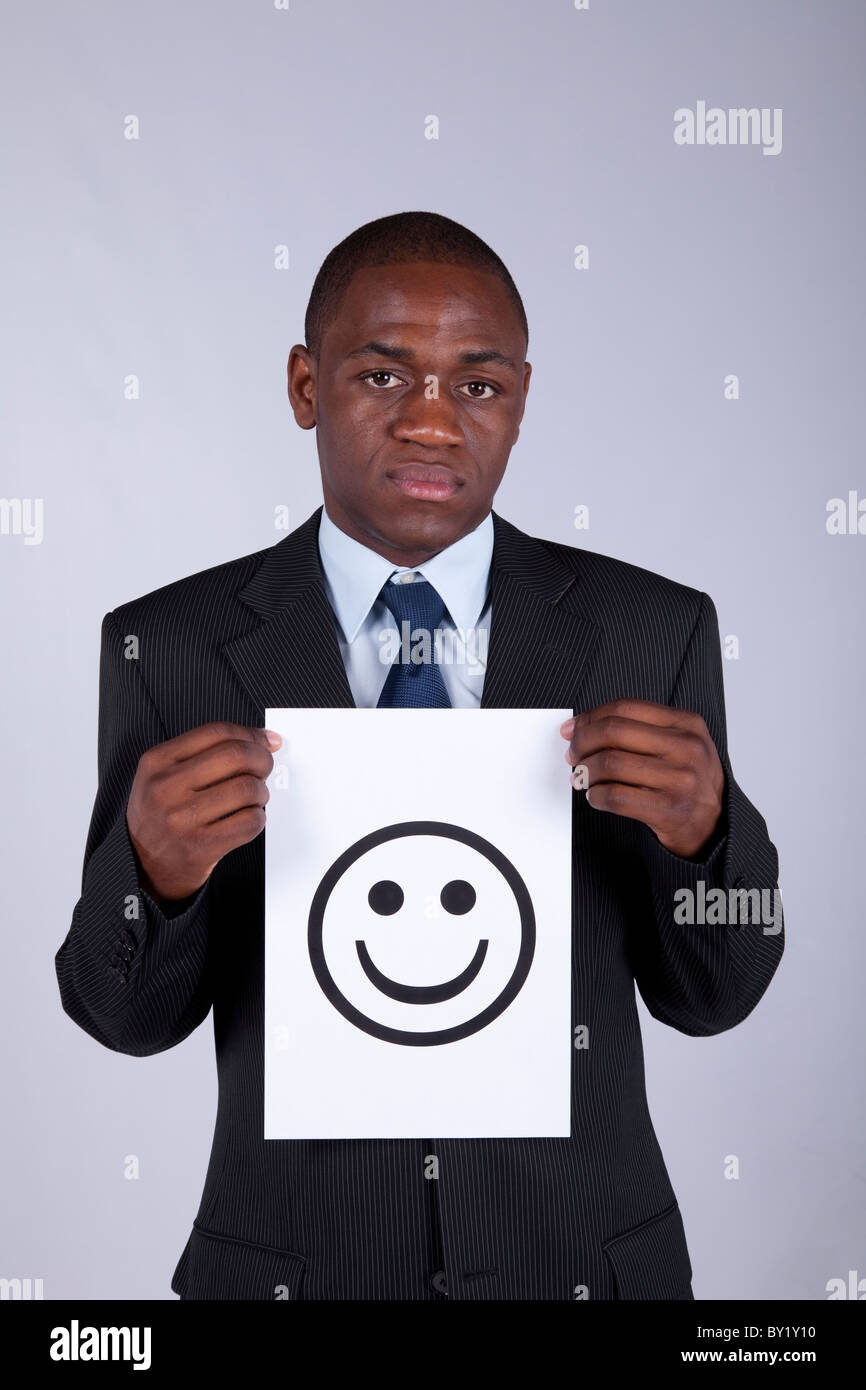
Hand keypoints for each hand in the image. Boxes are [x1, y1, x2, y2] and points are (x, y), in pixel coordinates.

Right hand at [126, 721, 281, 905]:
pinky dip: (258, 818)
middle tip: (265, 768)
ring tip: (254, 797)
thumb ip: (207, 751)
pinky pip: (250, 822)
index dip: (250, 734)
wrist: (143, 865)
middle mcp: (165, 788)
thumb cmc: (162, 813)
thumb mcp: (165, 773)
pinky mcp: (200, 847)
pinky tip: (248, 818)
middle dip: (262, 759)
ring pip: (247, 789)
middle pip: (235, 755)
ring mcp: (181, 819)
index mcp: (156, 761)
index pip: (216, 732)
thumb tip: (265, 739)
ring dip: (261, 792)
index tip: (266, 741)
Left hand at [560, 698, 724, 858]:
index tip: (571, 729)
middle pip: (614, 732)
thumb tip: (580, 726)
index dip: (590, 717)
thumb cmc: (686, 780)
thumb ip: (638, 730)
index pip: (625, 708)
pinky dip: (596, 796)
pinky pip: (616, 797)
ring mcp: (680, 779)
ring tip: (581, 779)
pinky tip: (595, 797)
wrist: (712, 825)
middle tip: (573, 755)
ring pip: (611, 763)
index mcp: (686, 723)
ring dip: (586, 771)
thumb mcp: (678, 744)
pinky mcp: (669, 810)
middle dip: (582, 743)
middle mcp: (686, 747)